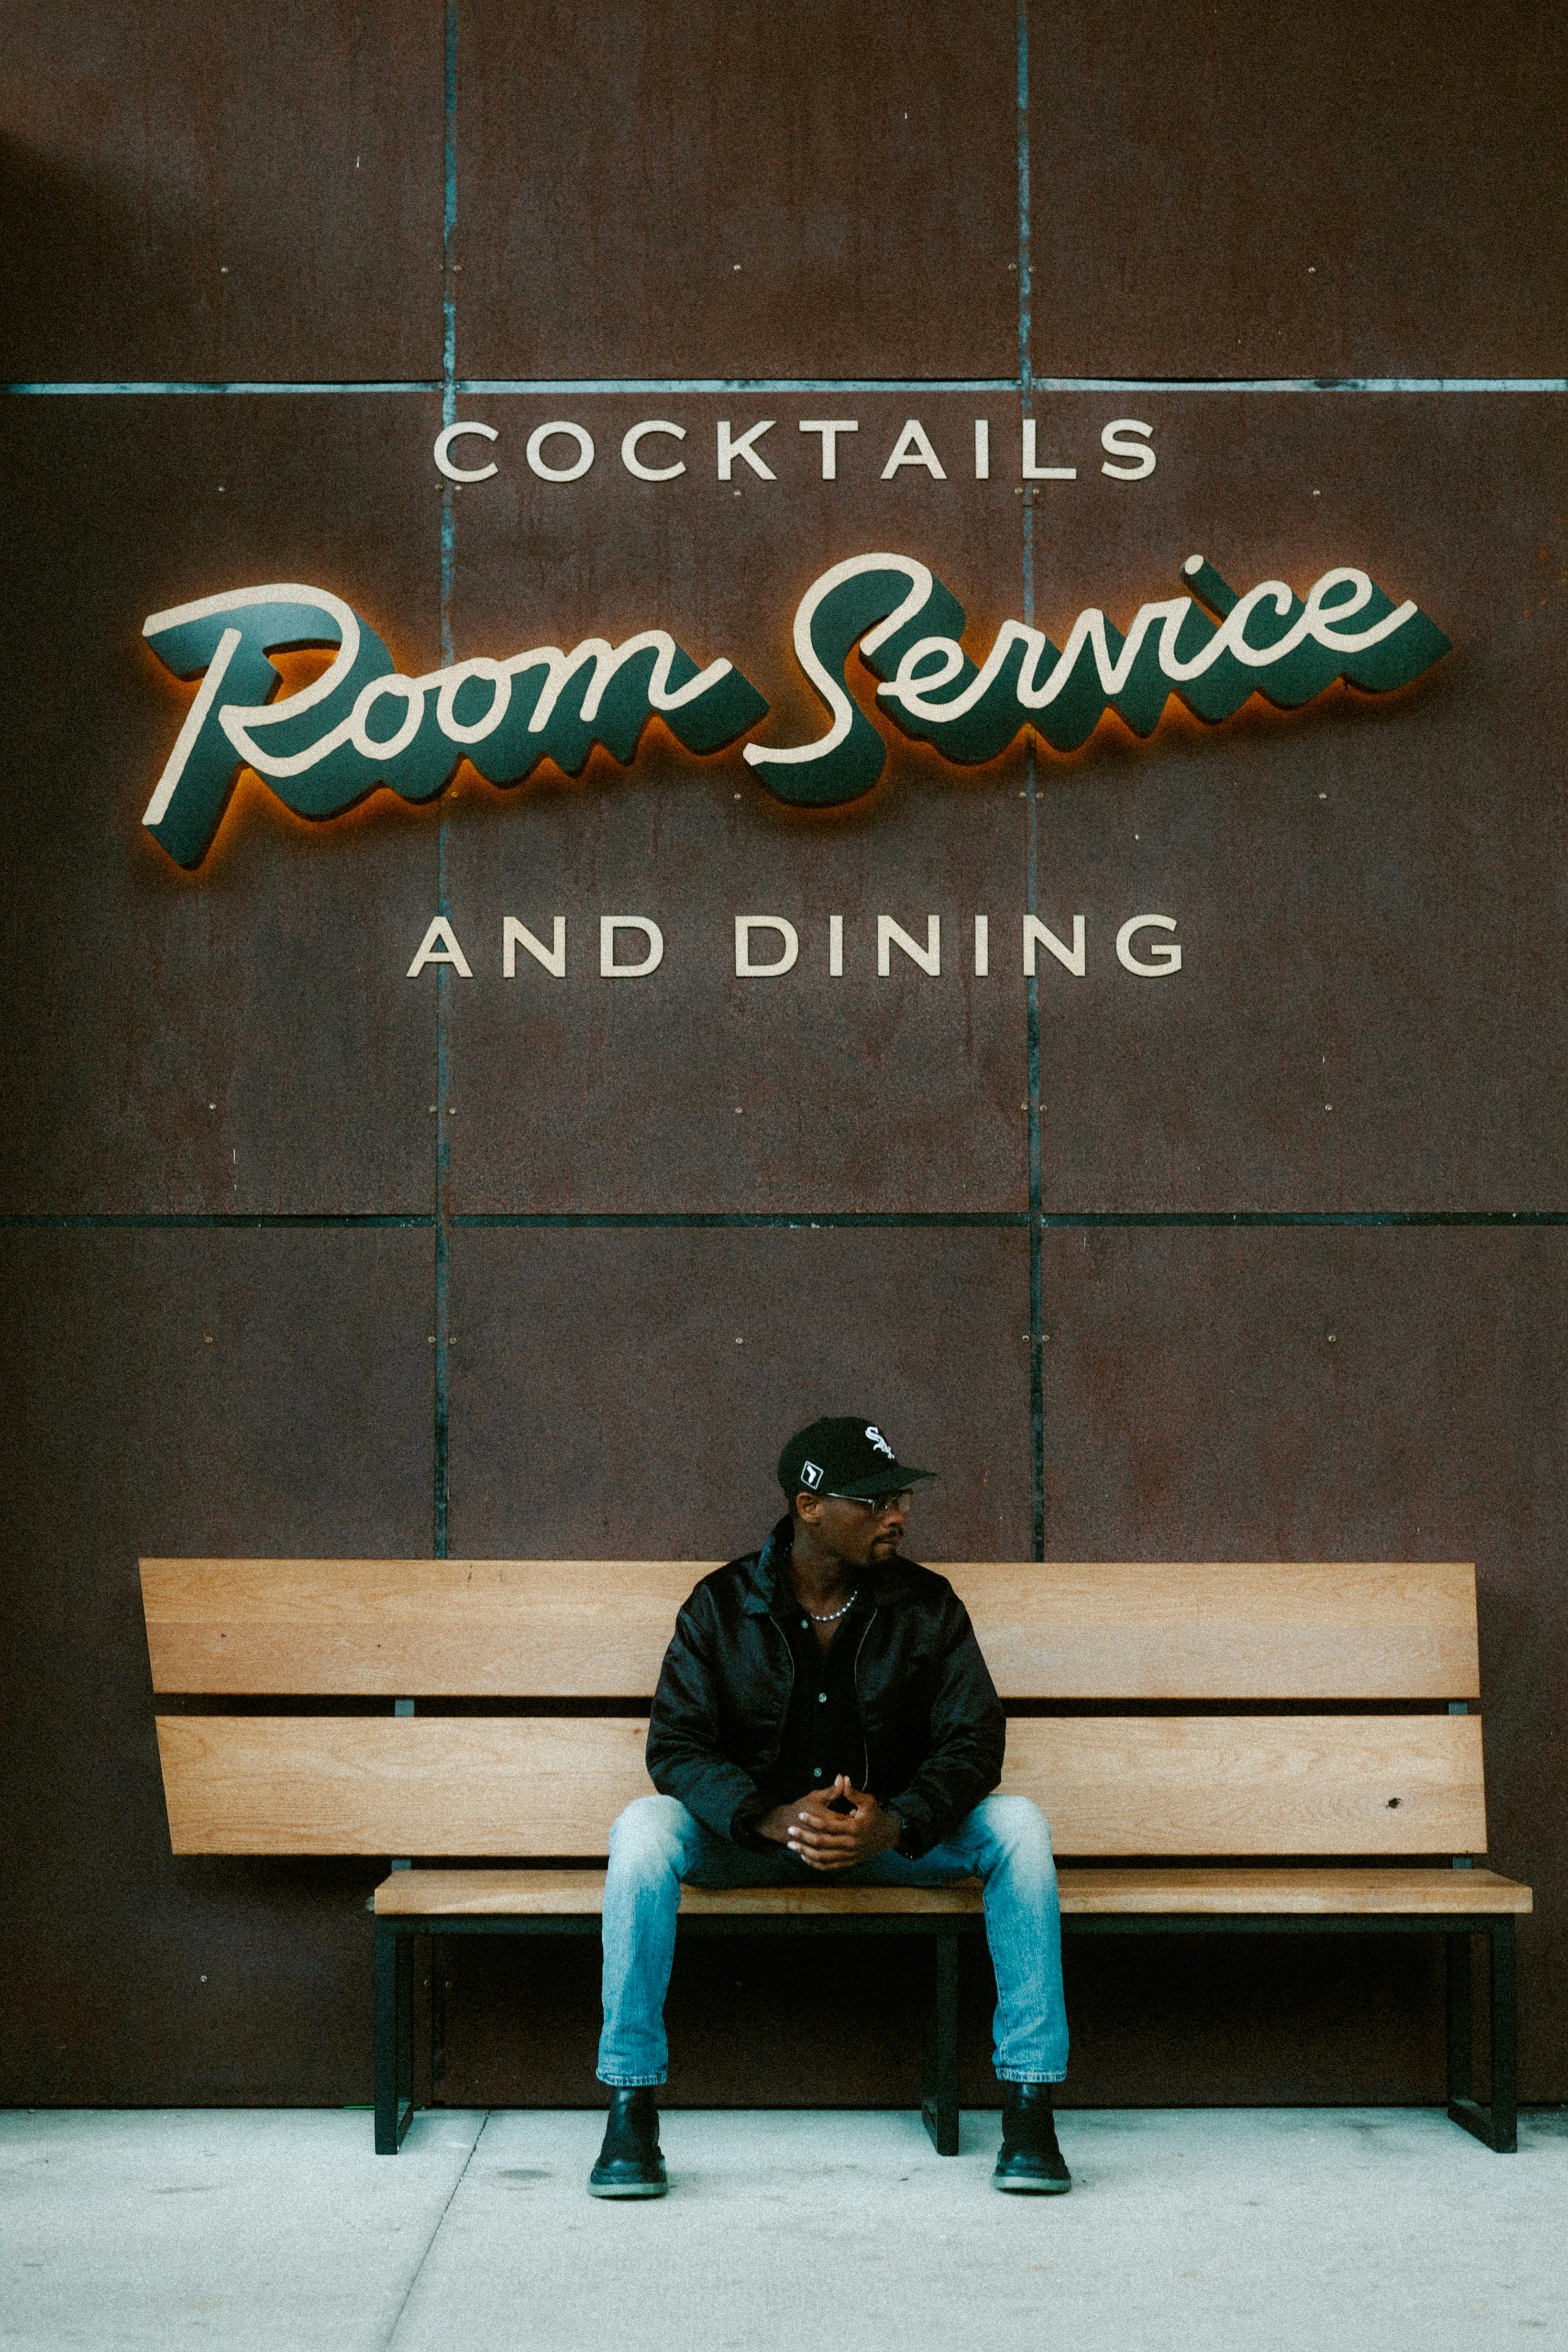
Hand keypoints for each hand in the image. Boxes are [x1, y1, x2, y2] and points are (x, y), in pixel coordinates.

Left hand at [773, 1777, 902, 1871]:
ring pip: (823, 1857)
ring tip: (792, 1845)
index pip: (828, 1825)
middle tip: (790, 1831)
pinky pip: (828, 1866)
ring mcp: (849, 1856)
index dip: (812, 1820)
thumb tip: (842, 1778)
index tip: (800, 1814)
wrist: (887, 1834)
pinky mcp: (848, 1863)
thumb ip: (853, 1793)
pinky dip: (815, 1863)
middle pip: (822, 1843)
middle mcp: (851, 1844)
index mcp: (854, 1828)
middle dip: (804, 1837)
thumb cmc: (875, 1815)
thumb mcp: (868, 1801)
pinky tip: (804, 1856)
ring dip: (805, 1852)